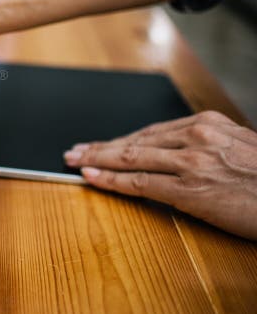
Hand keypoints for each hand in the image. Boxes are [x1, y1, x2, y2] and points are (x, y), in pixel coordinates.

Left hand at [63, 111, 256, 239]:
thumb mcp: (239, 147)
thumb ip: (207, 146)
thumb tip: (179, 153)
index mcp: (207, 124)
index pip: (151, 130)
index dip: (121, 138)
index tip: (100, 143)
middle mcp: (194, 137)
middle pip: (135, 140)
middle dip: (100, 146)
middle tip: (75, 150)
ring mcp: (189, 163)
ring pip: (130, 158)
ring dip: (97, 160)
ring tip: (75, 162)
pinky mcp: (189, 189)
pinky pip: (139, 183)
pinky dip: (111, 180)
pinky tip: (92, 178)